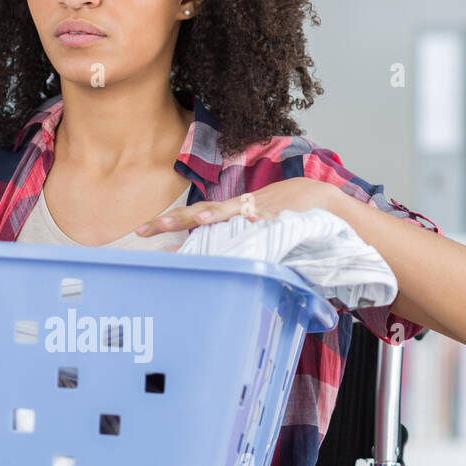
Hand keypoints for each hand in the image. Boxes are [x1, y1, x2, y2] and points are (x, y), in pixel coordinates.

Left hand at [135, 179, 338, 236]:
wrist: (325, 202)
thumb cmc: (290, 214)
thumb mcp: (260, 219)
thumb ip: (237, 236)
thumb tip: (213, 263)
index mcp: (234, 212)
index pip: (196, 217)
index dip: (170, 223)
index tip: (141, 231)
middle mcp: (241, 210)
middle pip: (201, 214)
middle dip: (174, 220)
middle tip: (147, 227)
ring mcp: (260, 213)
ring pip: (229, 215)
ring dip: (212, 216)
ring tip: (192, 220)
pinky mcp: (280, 218)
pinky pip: (266, 221)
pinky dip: (260, 217)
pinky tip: (253, 218)